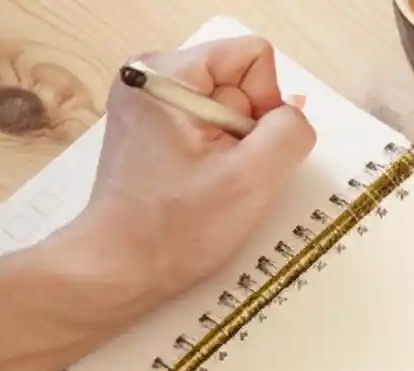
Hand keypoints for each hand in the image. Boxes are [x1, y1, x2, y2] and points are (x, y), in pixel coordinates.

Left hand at [58, 36, 317, 304]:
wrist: (119, 269)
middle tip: (223, 174)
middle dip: (248, 133)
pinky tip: (203, 186)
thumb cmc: (172, 230)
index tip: (242, 151)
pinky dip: (219, 159)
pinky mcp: (153, 130)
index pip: (254, 58)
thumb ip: (289, 133)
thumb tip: (293, 117)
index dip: (266, 106)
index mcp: (166, 75)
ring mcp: (151, 105)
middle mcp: (151, 78)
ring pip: (230, 111)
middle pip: (241, 84)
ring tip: (210, 183)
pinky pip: (211, 129)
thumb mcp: (251, 179)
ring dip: (236, 151)